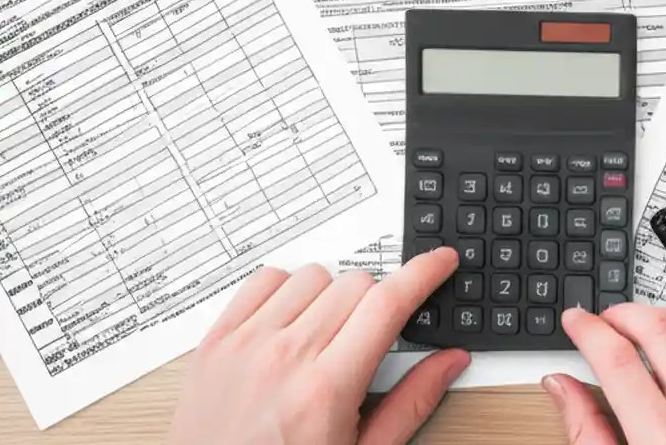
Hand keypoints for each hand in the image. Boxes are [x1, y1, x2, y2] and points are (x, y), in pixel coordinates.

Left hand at [168, 247, 467, 444]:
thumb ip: (411, 403)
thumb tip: (449, 362)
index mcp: (326, 390)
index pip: (388, 305)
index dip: (423, 274)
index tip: (440, 262)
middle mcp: (284, 358)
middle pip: (356, 284)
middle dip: (378, 302)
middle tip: (372, 337)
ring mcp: (245, 345)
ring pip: (312, 275)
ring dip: (331, 295)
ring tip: (327, 334)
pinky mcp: (216, 341)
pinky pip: (263, 280)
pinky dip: (285, 290)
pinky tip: (291, 322)